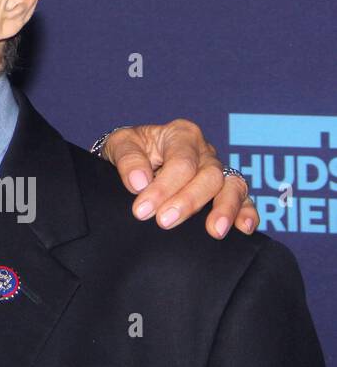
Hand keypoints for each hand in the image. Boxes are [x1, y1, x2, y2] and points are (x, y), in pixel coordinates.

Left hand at [100, 120, 257, 238]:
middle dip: (187, 201)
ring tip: (214, 231)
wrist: (135, 156)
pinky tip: (243, 228)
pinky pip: (244, 199)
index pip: (180, 163)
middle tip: (164, 222)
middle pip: (208, 175)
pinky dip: (246, 212)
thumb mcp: (119, 144)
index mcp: (181, 134)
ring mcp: (218, 170)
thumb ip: (128, 159)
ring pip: (232, 186)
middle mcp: (204, 151)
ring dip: (225, 209)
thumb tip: (139, 183)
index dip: (163, 188)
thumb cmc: (129, 148)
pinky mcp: (226, 189)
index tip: (141, 210)